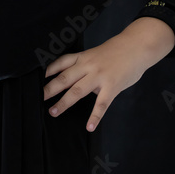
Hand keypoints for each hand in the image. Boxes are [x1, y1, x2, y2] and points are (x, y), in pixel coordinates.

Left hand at [42, 17, 173, 130]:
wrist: (137, 46)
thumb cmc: (116, 51)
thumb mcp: (95, 54)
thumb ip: (85, 67)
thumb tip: (77, 83)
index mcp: (82, 57)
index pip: (61, 63)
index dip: (49, 71)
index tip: (37, 79)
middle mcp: (87, 66)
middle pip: (64, 78)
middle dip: (50, 89)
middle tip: (39, 98)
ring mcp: (99, 77)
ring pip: (77, 91)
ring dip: (64, 103)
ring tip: (54, 112)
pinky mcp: (112, 87)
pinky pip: (101, 104)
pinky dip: (95, 117)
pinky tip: (89, 127)